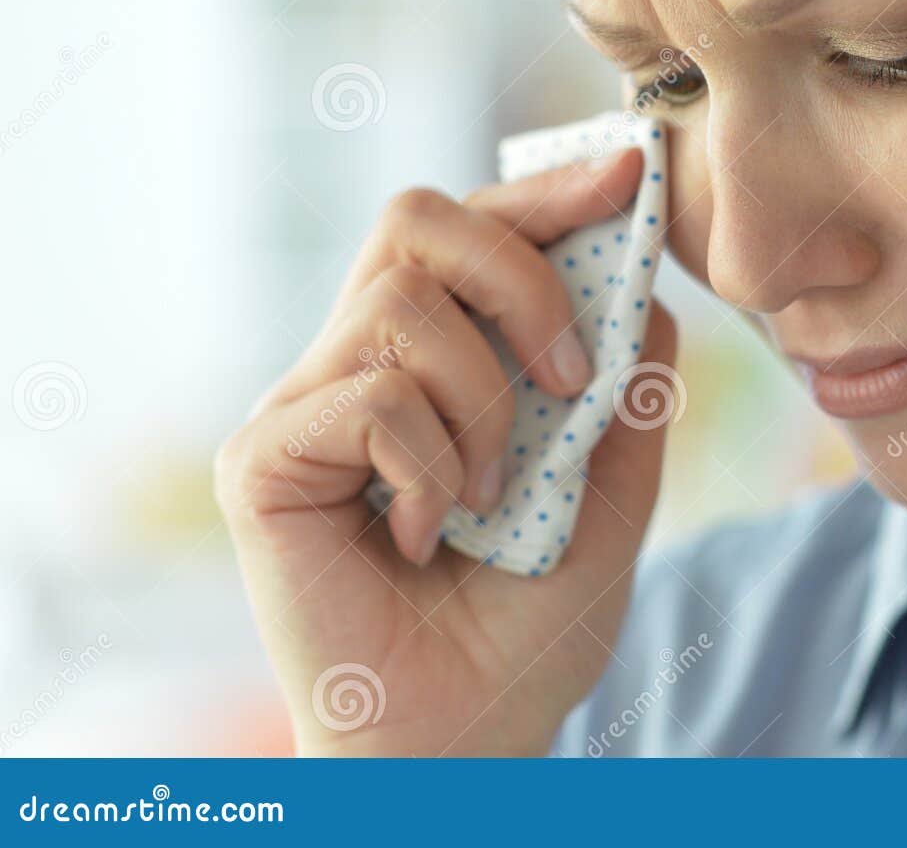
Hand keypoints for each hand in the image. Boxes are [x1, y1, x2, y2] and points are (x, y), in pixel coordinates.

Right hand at [215, 147, 675, 754]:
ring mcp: (307, 405)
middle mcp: (362, 363)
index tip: (626, 171)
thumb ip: (629, 393)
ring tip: (486, 500)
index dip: (547, 192)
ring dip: (482, 407)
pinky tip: (424, 535)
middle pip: (418, 218)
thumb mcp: (613, 495)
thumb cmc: (529, 624)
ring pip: (401, 308)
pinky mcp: (262, 458)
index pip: (476, 231)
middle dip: (520, 271)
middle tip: (569, 374)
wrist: (468, 736)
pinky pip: (366, 397)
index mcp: (439, 359)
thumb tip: (642, 289)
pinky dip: (428, 466)